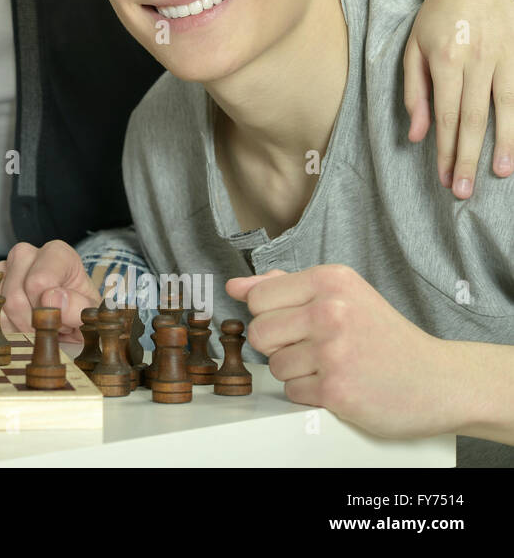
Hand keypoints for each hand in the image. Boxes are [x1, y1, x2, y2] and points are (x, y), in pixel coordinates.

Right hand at [0, 240, 105, 344]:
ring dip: (14, 329)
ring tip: (33, 328)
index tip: (61, 322)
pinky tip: (12, 330)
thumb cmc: (79, 314)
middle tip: (47, 330)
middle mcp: (26, 254)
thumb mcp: (90, 314)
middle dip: (31, 325)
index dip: (47, 311)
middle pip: (15, 297)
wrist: (66, 322)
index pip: (38, 281)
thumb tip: (54, 300)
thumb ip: (79, 307)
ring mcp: (1, 269)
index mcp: (56, 254)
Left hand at [227, 264, 457, 438]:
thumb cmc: (385, 337)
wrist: (439, 380)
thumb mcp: (342, 296)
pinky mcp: (336, 388)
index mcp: (330, 280)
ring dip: (296, 372)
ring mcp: (333, 350)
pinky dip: (311, 394)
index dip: (270, 316)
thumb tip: (236, 286)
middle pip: (258, 333)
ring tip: (331, 366)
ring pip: (274, 365)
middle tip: (314, 348)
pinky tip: (339, 384)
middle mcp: (330, 310)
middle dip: (278, 346)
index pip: (257, 299)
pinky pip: (292, 392)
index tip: (297, 323)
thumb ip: (285, 287)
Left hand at [403, 0, 513, 196]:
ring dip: (503, 144)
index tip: (444, 177)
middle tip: (464, 191)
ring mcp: (502, 59)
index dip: (445, 149)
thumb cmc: (436, 17)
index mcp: (445, 61)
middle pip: (473, 119)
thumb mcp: (412, 49)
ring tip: (501, 175)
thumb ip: (414, 92)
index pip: (445, 116)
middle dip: (468, 158)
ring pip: (504, 109)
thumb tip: (416, 135)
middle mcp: (476, 62)